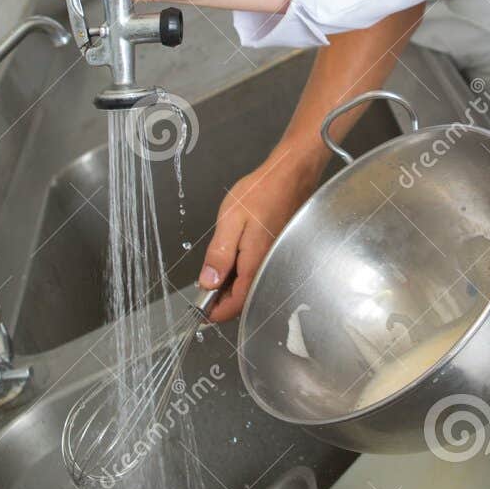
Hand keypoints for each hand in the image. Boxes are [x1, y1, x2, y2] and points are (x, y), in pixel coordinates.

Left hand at [198, 152, 320, 322]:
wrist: (290, 176)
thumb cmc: (262, 192)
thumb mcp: (230, 221)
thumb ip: (219, 254)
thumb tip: (208, 282)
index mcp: (254, 264)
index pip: (236, 304)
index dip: (216, 312)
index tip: (200, 312)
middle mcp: (268, 267)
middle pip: (244, 299)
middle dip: (222, 301)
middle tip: (202, 290)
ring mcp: (274, 261)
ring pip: (251, 287)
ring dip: (231, 288)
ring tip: (214, 275)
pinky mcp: (277, 253)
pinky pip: (257, 273)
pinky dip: (242, 275)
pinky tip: (232, 262)